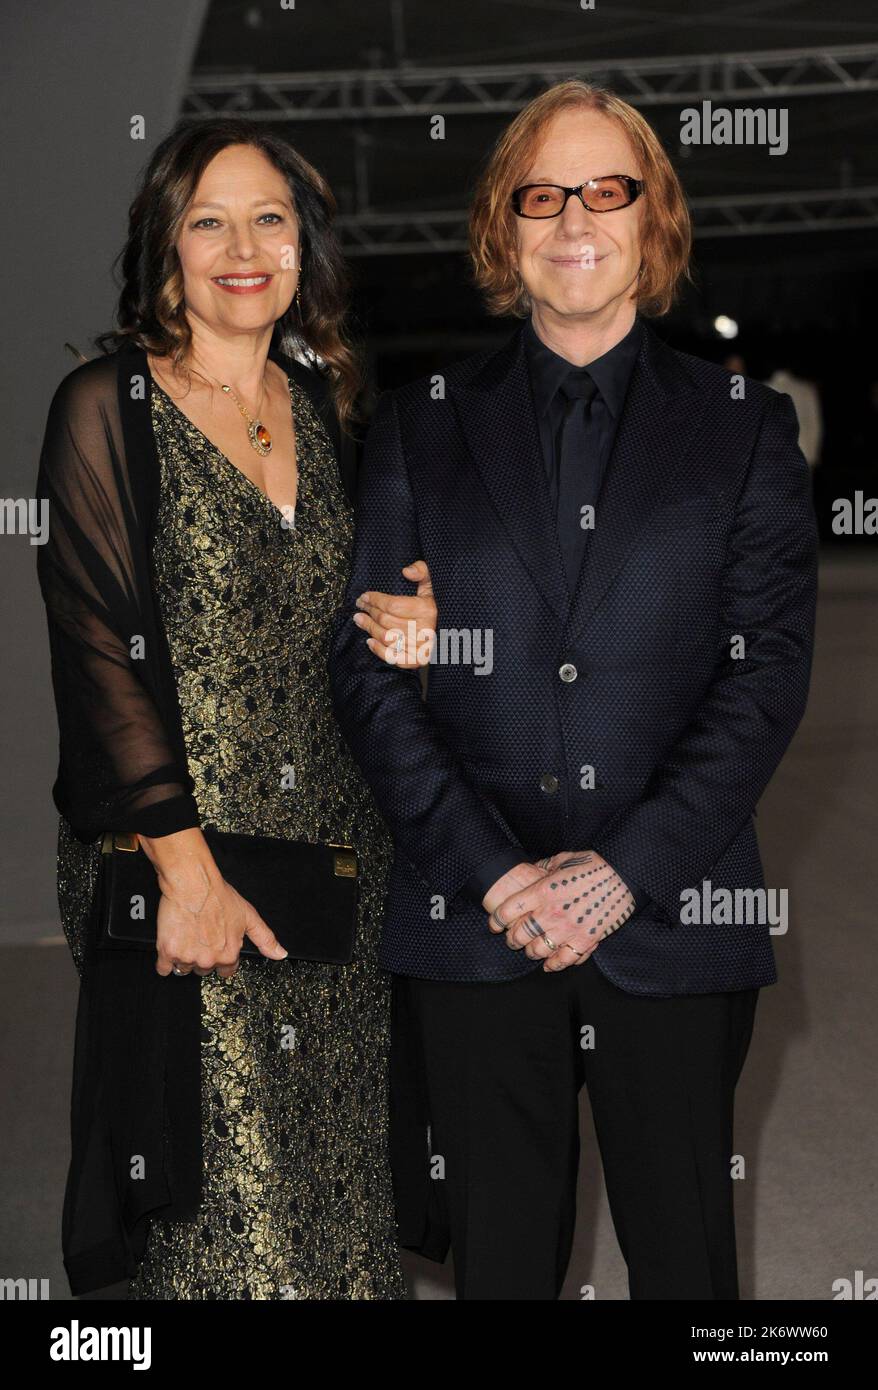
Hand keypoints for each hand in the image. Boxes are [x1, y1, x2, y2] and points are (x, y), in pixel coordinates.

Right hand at [139, 828, 287, 977]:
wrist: (192, 884)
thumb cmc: (218, 896)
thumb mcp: (249, 916)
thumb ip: (265, 938)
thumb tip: (281, 954)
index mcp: (229, 954)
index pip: (227, 971)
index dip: (222, 958)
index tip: (216, 947)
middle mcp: (209, 960)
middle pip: (205, 970)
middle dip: (203, 957)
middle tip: (201, 937)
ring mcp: (188, 957)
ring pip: (184, 968)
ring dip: (185, 957)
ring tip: (187, 935)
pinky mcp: (168, 952)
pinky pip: (164, 968)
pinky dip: (165, 962)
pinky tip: (171, 947)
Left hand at [353, 559, 435, 668]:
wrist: (456, 626)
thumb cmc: (440, 603)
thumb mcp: (434, 582)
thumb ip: (422, 571)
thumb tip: (406, 571)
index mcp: (427, 610)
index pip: (392, 605)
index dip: (375, 600)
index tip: (364, 597)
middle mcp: (424, 630)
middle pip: (386, 621)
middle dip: (370, 613)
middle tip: (360, 607)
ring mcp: (421, 647)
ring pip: (387, 638)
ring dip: (370, 629)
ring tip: (360, 620)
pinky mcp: (419, 660)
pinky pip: (394, 657)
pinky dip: (379, 651)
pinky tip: (370, 641)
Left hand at [490, 851, 635, 972]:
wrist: (625, 874)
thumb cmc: (595, 864)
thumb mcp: (563, 859)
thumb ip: (544, 867)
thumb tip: (533, 870)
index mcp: (543, 891)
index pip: (507, 911)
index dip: (496, 920)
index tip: (494, 924)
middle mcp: (552, 912)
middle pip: (519, 934)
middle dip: (511, 939)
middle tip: (512, 938)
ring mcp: (568, 929)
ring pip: (538, 951)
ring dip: (530, 952)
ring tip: (530, 949)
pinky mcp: (585, 940)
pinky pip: (564, 960)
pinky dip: (554, 964)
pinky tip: (549, 964)